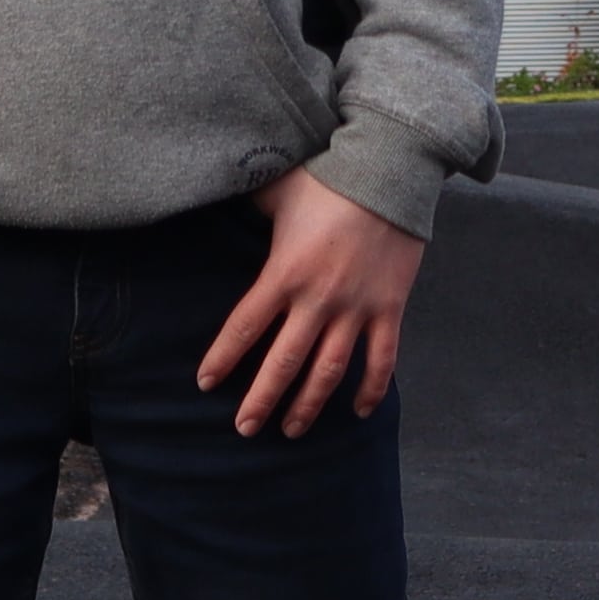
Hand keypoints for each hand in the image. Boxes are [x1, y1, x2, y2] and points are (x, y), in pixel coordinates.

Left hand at [195, 165, 426, 438]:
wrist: (392, 170)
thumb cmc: (329, 175)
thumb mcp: (279, 189)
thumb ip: (251, 205)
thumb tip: (218, 193)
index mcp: (284, 272)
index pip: (244, 326)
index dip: (223, 359)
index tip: (206, 384)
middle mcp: (318, 298)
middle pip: (284, 362)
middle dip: (262, 400)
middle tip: (245, 429)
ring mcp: (357, 307)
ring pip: (329, 371)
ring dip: (309, 405)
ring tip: (292, 429)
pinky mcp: (390, 307)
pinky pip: (382, 359)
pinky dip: (371, 389)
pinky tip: (359, 412)